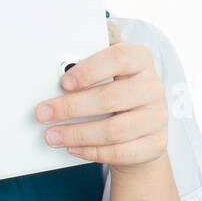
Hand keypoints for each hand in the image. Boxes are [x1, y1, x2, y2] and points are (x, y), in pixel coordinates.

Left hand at [34, 20, 168, 173]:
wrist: (141, 127)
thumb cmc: (117, 92)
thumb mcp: (108, 69)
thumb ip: (92, 56)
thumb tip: (73, 49)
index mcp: (141, 60)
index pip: (119, 58)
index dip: (89, 70)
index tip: (64, 82)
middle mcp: (153, 87)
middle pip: (110, 98)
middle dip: (71, 108)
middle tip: (44, 113)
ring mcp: (156, 117)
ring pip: (114, 130)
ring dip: (77, 134)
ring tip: (53, 135)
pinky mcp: (155, 144)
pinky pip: (121, 152)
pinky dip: (93, 152)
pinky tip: (73, 148)